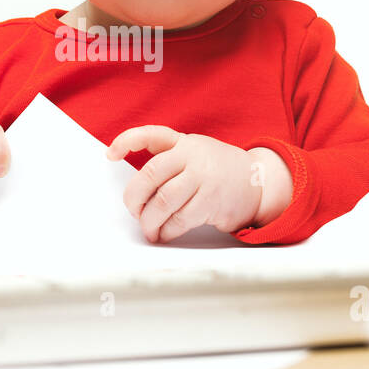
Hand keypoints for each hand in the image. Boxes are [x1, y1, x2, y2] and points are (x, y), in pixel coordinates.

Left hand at [105, 125, 263, 242]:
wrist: (259, 182)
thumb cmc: (218, 171)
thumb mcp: (196, 153)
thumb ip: (170, 161)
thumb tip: (138, 194)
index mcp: (184, 143)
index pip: (151, 135)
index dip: (127, 141)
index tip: (109, 154)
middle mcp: (192, 156)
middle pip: (150, 176)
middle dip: (134, 198)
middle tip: (133, 212)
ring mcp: (203, 179)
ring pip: (162, 202)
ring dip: (149, 221)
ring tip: (149, 229)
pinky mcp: (211, 202)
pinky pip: (179, 220)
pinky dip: (167, 231)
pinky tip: (165, 233)